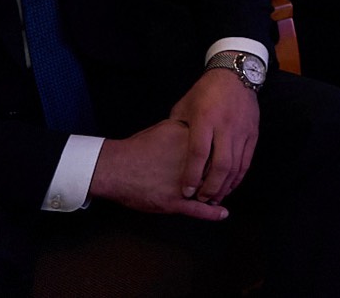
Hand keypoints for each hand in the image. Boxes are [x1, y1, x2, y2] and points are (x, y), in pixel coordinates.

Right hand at [88, 118, 232, 221]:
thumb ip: (185, 128)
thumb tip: (198, 125)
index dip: (221, 156)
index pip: (217, 149)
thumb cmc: (137, 148)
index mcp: (190, 144)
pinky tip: (222, 213)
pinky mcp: (174, 202)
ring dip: (217, 193)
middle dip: (221, 175)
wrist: (115, 168)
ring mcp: (183, 184)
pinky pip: (198, 210)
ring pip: (210, 190)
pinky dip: (212, 213)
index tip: (224, 158)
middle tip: (224, 179)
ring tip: (221, 193)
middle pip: (217, 170)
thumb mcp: (165, 128)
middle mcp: (190, 164)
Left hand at [167, 67, 260, 206]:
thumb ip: (178, 130)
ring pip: (236, 166)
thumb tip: (170, 154)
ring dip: (225, 186)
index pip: (198, 154)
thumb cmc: (204, 91)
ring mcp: (242, 130)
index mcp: (205, 119)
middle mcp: (225, 126)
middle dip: (210, 187)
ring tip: (215, 198)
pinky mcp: (253, 133)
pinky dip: (239, 176)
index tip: (185, 191)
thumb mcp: (184, 106)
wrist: (234, 74)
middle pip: (220, 165)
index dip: (191, 176)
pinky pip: (247, 160)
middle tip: (202, 199)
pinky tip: (230, 185)